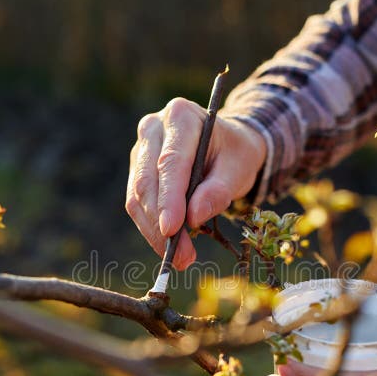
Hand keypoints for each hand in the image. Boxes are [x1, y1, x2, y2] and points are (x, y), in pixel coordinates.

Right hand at [126, 98, 266, 268]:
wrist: (227, 144)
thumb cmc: (235, 153)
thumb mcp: (239, 168)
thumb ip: (218, 191)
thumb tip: (194, 218)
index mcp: (181, 117)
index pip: (169, 162)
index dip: (169, 199)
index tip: (171, 231)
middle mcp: (153, 128)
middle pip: (147, 181)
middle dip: (161, 223)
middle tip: (182, 257)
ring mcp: (141, 149)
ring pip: (137, 196)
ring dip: (155, 232)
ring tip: (181, 258)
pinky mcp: (137, 169)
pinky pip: (138, 204)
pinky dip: (152, 229)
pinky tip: (171, 248)